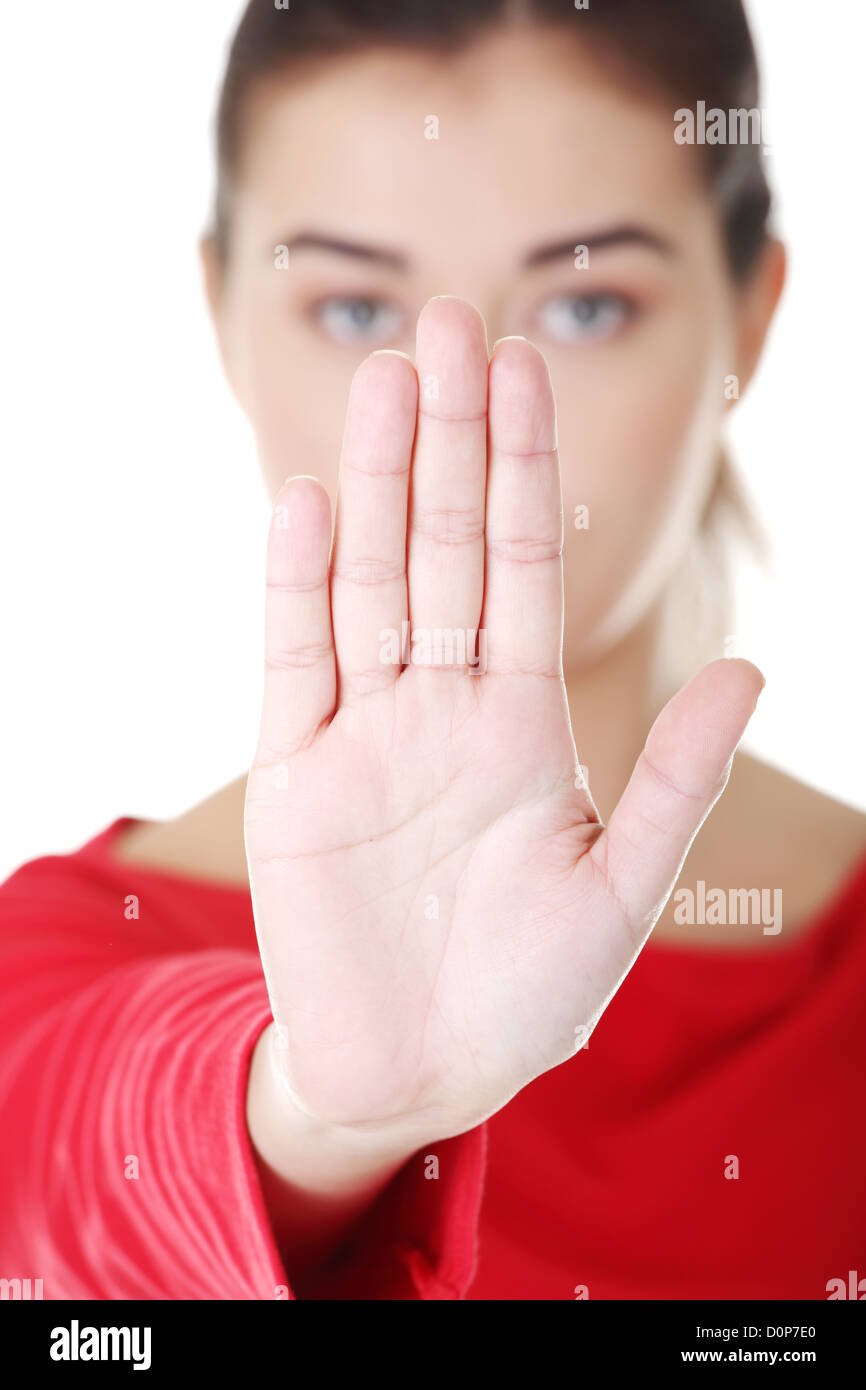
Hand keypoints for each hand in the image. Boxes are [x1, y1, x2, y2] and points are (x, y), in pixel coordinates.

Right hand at [244, 296, 762, 1152]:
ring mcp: (367, 733)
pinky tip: (306, 504)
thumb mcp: (621, 890)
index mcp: (525, 723)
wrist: (418, 1070)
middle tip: (450, 321)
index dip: (528, 467)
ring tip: (385, 379)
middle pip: (447, 548)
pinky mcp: (297, 777)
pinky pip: (296, 664)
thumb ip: (675, 779)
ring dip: (377, 483)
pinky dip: (298, 587)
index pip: (527, 567)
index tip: (528, 362)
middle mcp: (444, 707)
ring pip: (372, 583)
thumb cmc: (527, 992)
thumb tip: (750, 666)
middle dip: (453, 438)